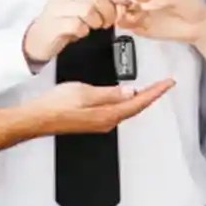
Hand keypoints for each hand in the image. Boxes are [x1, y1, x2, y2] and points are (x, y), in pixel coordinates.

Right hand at [23, 0, 131, 63]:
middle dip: (109, 11)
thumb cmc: (63, 20)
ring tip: (95, 26)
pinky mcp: (54, 24)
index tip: (123, 4)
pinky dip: (84, 30)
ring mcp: (55, 7)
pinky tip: (82, 31)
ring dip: (97, 21)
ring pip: (87, 10)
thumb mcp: (84, 4)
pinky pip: (78, 25)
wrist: (39, 38)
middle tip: (109, 20)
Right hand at [26, 79, 175, 134]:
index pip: (139, 102)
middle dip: (151, 95)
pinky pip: (116, 110)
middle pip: (136, 107)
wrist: (37, 118)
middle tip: (164, 84)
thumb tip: (129, 92)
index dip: (156, 92)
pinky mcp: (92, 120)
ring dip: (140, 99)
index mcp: (107, 114)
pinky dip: (126, 102)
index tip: (168, 83)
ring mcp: (99, 122)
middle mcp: (106, 121)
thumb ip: (109, 92)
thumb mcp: (85, 92)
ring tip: (151, 89)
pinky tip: (125, 96)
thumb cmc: (56, 106)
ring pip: (126, 109)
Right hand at [117, 0, 205, 45]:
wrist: (201, 24)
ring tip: (120, 19)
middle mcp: (149, 7)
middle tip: (118, 9)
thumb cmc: (189, 6)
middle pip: (131, 6)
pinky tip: (129, 27)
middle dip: (123, 7)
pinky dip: (132, 29)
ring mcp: (149, 20)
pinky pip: (139, 31)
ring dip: (125, 19)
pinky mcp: (152, 33)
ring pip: (132, 19)